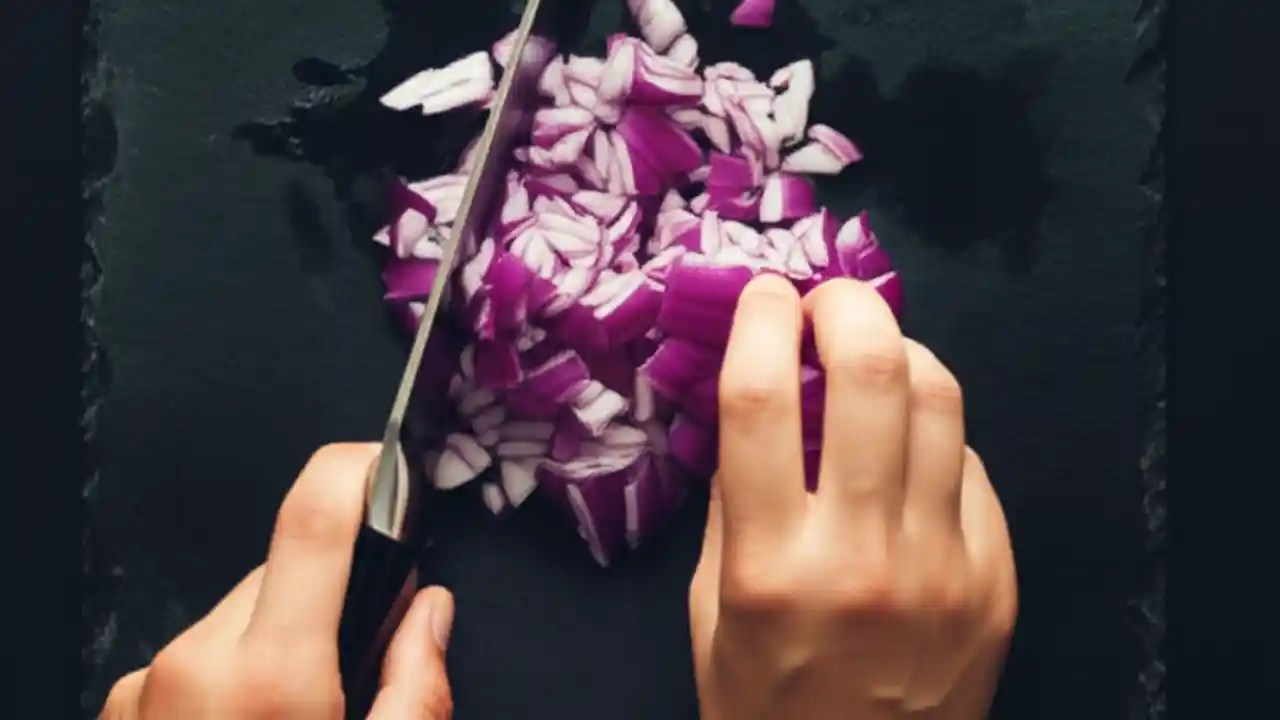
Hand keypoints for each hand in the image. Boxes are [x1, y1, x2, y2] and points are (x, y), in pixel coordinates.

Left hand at [101, 444, 453, 719]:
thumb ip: (417, 690)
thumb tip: (429, 614)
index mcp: (272, 676)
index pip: (312, 520)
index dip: (353, 470)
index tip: (381, 461)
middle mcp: (195, 664)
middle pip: (279, 576)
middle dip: (324, 599)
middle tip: (350, 667)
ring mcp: (146, 686)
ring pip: (234, 620)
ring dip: (273, 645)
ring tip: (289, 717)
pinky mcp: (121, 706)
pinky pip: (191, 660)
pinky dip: (225, 680)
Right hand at [690, 277, 1017, 719]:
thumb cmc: (764, 703)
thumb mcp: (710, 609)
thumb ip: (733, 500)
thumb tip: (756, 398)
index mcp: (768, 567)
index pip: (760, 401)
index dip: (758, 321)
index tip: (760, 295)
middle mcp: (863, 558)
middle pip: (873, 374)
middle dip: (844, 306)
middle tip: (823, 303)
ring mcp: (944, 568)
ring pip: (941, 400)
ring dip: (899, 351)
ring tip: (872, 355)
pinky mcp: (996, 580)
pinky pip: (970, 465)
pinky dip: (934, 432)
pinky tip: (908, 445)